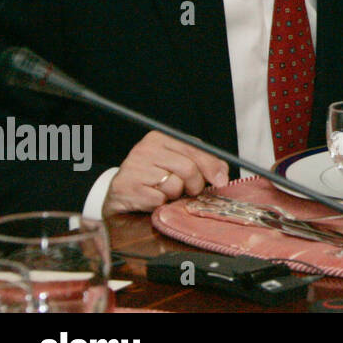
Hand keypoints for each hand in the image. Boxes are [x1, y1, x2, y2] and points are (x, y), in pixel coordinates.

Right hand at [102, 130, 228, 216]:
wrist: (119, 191)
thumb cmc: (153, 176)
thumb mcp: (177, 162)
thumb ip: (202, 163)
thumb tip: (222, 175)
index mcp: (159, 139)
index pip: (193, 150)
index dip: (211, 167)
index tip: (221, 180)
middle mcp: (145, 149)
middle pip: (187, 168)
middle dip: (194, 184)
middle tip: (191, 190)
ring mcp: (134, 168)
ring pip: (173, 186)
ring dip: (174, 195)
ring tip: (164, 191)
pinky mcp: (126, 187)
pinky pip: (158, 200)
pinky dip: (160, 204)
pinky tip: (152, 198)